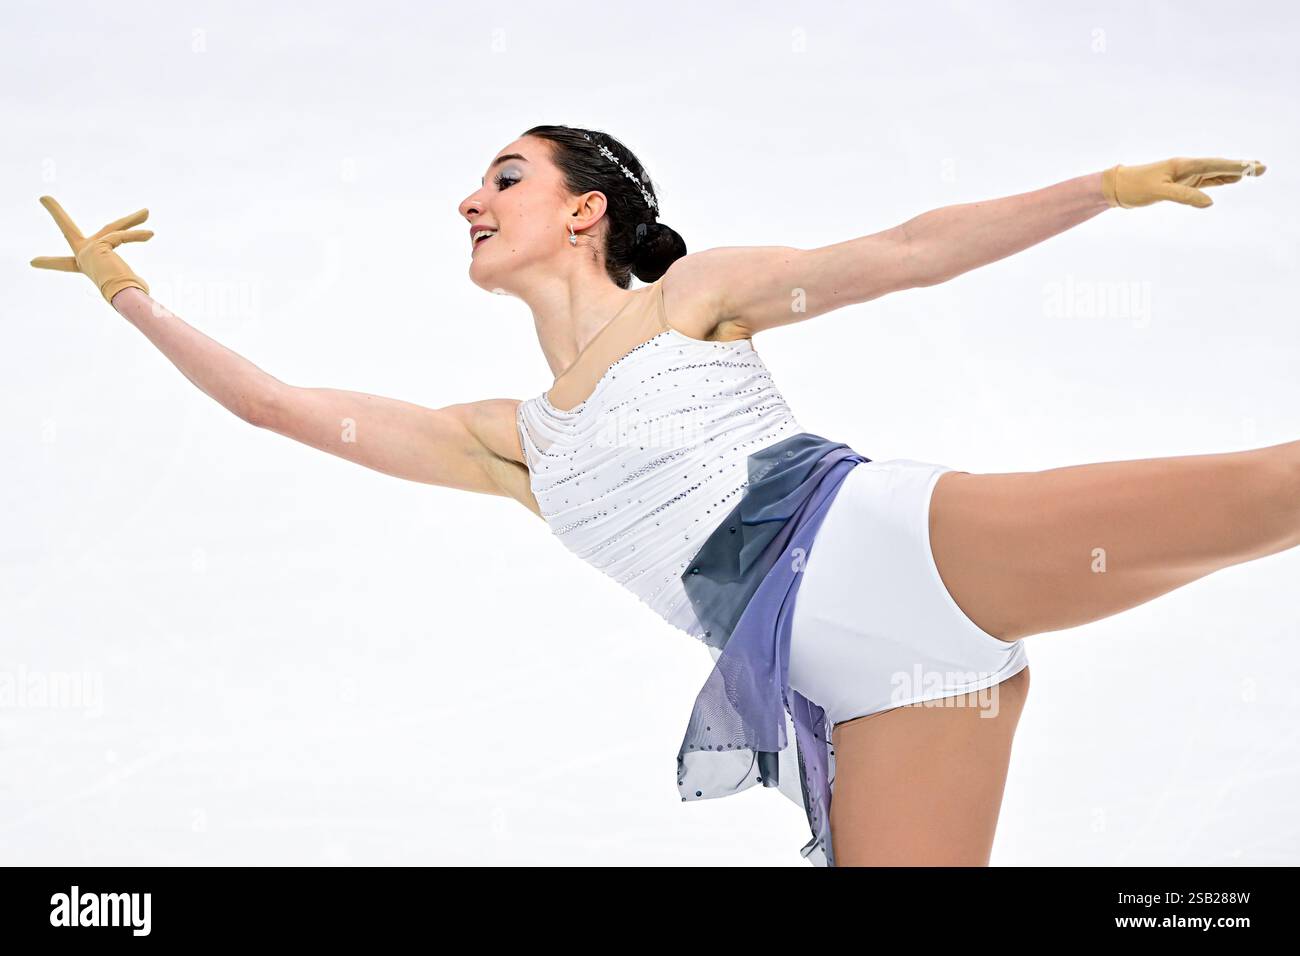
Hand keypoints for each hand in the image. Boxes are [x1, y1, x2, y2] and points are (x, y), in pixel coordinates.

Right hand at [31, 195, 153, 302]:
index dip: (50, 263)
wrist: (124, 300)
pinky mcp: (98, 246)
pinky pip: (120, 236)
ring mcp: (88, 250)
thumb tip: (144, 289)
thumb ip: (130, 280)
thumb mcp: (127, 284)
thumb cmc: (126, 297)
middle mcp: (83, 257)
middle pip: (68, 230)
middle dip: (56, 213)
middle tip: (44, 198)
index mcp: (85, 268)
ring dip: (132, 221)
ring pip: (112, 228)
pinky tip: (150, 234)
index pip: (65, 265)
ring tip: (147, 212)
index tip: (34, 262)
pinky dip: (136, 235)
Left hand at [1101, 157, 1265, 208]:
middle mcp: (1187, 168)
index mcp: (1183, 165)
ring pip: (1214, 174)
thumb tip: (1210, 203)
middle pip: (1219, 167)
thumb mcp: (1158, 192)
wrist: (1117, 187)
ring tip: (1253, 171)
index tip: (1254, 166)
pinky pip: (1205, 182)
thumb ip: (1184, 196)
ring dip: (1233, 173)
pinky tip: (1231, 180)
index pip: (1215, 165)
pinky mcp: (1180, 184)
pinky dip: (1220, 180)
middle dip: (1241, 167)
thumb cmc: (1135, 187)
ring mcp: (1185, 176)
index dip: (1236, 166)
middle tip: (1263, 168)